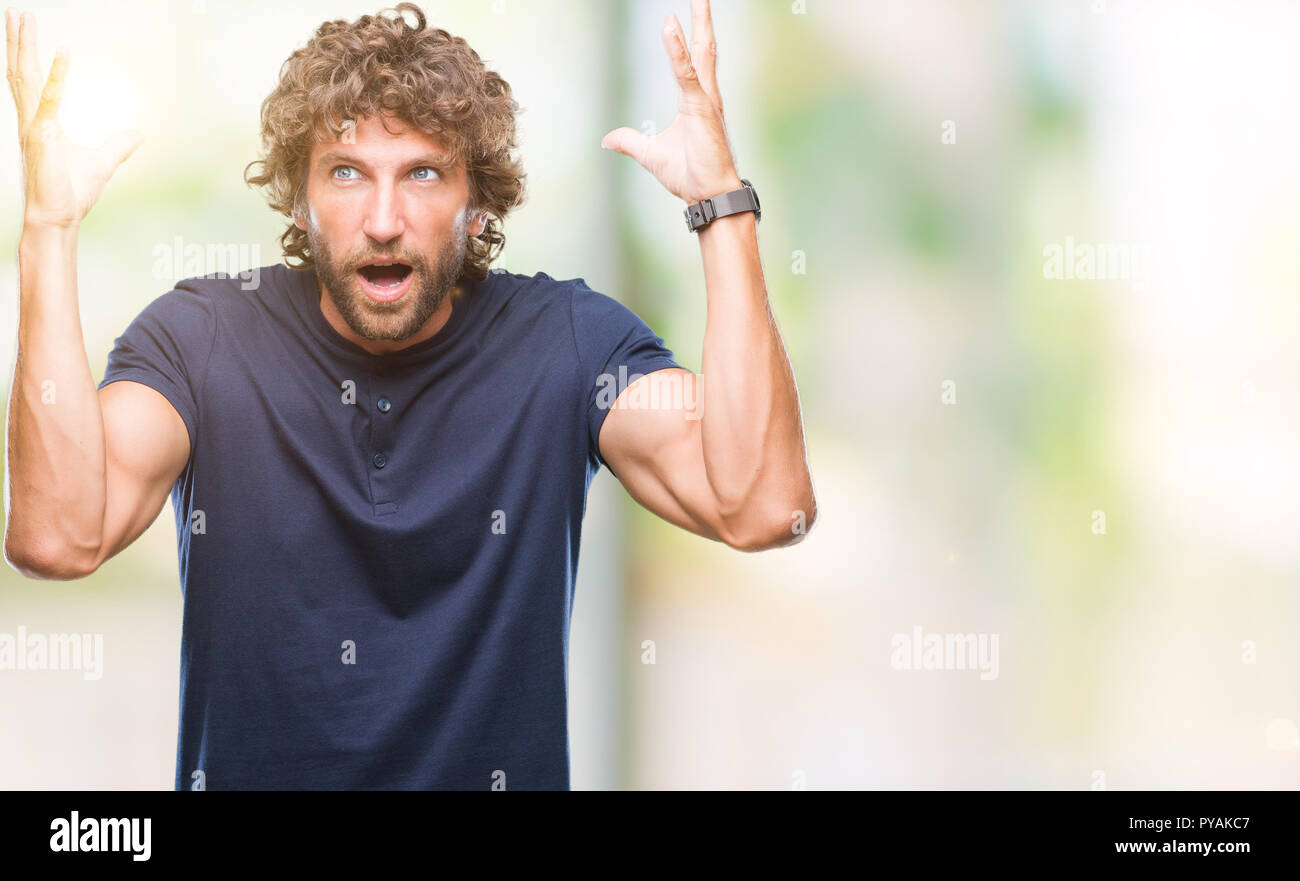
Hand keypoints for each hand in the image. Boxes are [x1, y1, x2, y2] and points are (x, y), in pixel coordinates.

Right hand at [6, 8, 142, 228]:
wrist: (58, 219)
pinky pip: (51, 99)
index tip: (25, 29)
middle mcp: (30, 120)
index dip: (27, 54)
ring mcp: (34, 127)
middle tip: (16, 11)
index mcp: (40, 122)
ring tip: (21, 17)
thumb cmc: (72, 193)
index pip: (29, 80)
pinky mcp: (44, 136)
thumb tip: (138, 135)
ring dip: (24, 46)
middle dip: (18, 40)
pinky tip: (63, 52)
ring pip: (25, 77)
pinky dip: (58, 75)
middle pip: (20, 71)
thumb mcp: (103, 162)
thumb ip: (118, 146)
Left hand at [600, 0, 742, 205]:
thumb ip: (630, 142)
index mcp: (696, 100)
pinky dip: (677, 51)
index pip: (693, 60)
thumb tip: (608, 139)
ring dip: (698, 23)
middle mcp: (706, 95)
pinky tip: (669, 29)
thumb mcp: (650, 155)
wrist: (709, 197)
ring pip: (701, 53)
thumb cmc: (690, 176)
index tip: (677, 15)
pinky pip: (688, 73)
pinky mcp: (702, 109)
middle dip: (701, 19)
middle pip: (704, 47)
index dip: (685, 37)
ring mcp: (706, 100)